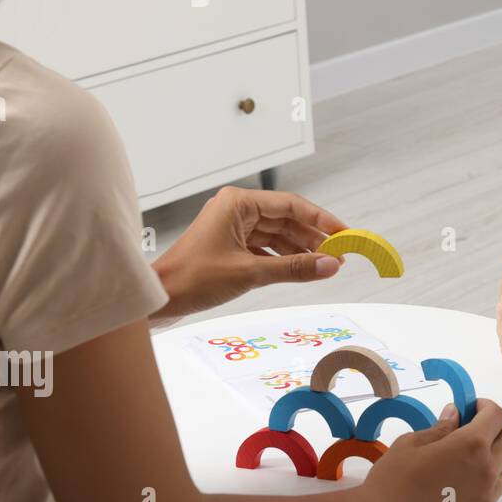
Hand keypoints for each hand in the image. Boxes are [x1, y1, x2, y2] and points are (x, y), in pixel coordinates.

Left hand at [150, 185, 348, 318]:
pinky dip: (283, 259)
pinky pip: (265, 247)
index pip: (291, 205)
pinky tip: (301, 270)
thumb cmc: (193, 279)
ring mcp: (232, 227)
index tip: (345, 234)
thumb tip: (331, 266)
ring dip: (300, 250)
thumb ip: (295, 269)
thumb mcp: (250, 273)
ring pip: (277, 235)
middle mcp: (236, 209)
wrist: (157, 299)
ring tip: (325, 265)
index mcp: (238, 203)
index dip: (321, 220)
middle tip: (339, 255)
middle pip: (286, 219)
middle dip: (313, 238)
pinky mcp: (230, 245)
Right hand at [363, 399, 501, 501]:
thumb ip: (440, 428)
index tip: (474, 408)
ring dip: (489, 464)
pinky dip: (481, 492)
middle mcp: (486, 471)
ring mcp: (486, 499)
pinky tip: (456, 493)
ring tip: (460, 468)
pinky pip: (492, 500)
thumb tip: (454, 415)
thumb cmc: (392, 485)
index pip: (496, 416)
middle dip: (494, 432)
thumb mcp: (410, 444)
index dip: (485, 407)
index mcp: (470, 445)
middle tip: (470, 434)